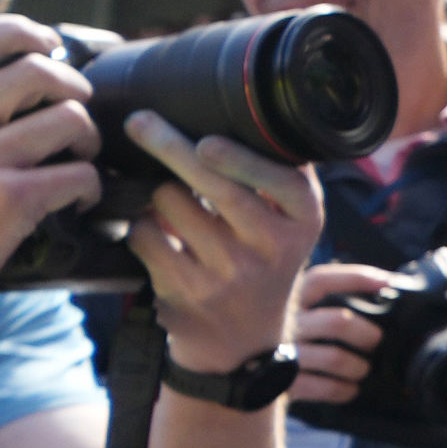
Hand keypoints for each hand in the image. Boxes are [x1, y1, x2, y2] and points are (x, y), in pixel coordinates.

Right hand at [0, 16, 103, 336]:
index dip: (13, 30)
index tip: (45, 39)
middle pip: (34, 74)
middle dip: (72, 84)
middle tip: (78, 105)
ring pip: (68, 121)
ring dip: (88, 137)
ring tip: (80, 157)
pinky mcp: (5, 205)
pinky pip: (76, 175)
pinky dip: (90, 186)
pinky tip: (77, 201)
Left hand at [121, 115, 321, 374]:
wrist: (243, 339)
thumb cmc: (263, 260)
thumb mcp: (290, 223)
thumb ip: (276, 176)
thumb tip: (236, 108)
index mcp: (305, 221)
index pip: (279, 182)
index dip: (240, 159)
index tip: (206, 141)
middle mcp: (273, 249)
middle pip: (215, 186)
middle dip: (171, 145)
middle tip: (141, 121)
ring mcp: (228, 274)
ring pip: (170, 203)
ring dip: (158, 194)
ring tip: (169, 203)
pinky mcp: (186, 291)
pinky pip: (145, 235)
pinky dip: (140, 227)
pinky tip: (155, 234)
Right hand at [288, 261, 400, 410]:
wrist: (232, 378)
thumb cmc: (275, 338)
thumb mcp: (288, 311)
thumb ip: (316, 301)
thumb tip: (378, 289)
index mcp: (284, 299)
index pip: (322, 279)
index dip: (357, 278)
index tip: (388, 283)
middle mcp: (281, 323)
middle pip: (338, 321)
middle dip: (366, 334)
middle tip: (374, 341)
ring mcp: (280, 354)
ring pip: (335, 358)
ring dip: (358, 366)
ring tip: (362, 369)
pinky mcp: (280, 383)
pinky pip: (323, 388)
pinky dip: (344, 390)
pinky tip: (350, 389)